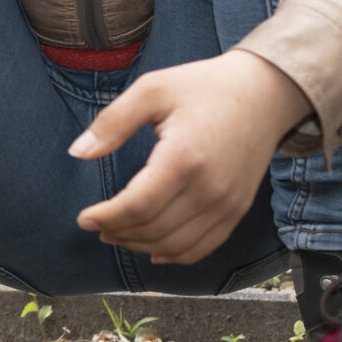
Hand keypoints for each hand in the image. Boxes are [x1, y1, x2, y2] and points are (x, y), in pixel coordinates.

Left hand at [71, 50, 312, 264]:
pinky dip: (174, 255)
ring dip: (141, 245)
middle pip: (154, 230)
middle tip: (95, 225)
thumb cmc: (203, 87)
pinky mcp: (237, 210)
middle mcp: (209, 189)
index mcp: (184, 158)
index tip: (83, 217)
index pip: (137, 206)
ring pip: (175, 245)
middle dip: (118, 232)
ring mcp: (227, 204)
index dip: (106, 217)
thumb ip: (112, 122)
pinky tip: (153, 250)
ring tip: (116, 234)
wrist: (264, 93)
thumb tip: (77, 152)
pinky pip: (203, 247)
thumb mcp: (152, 89)